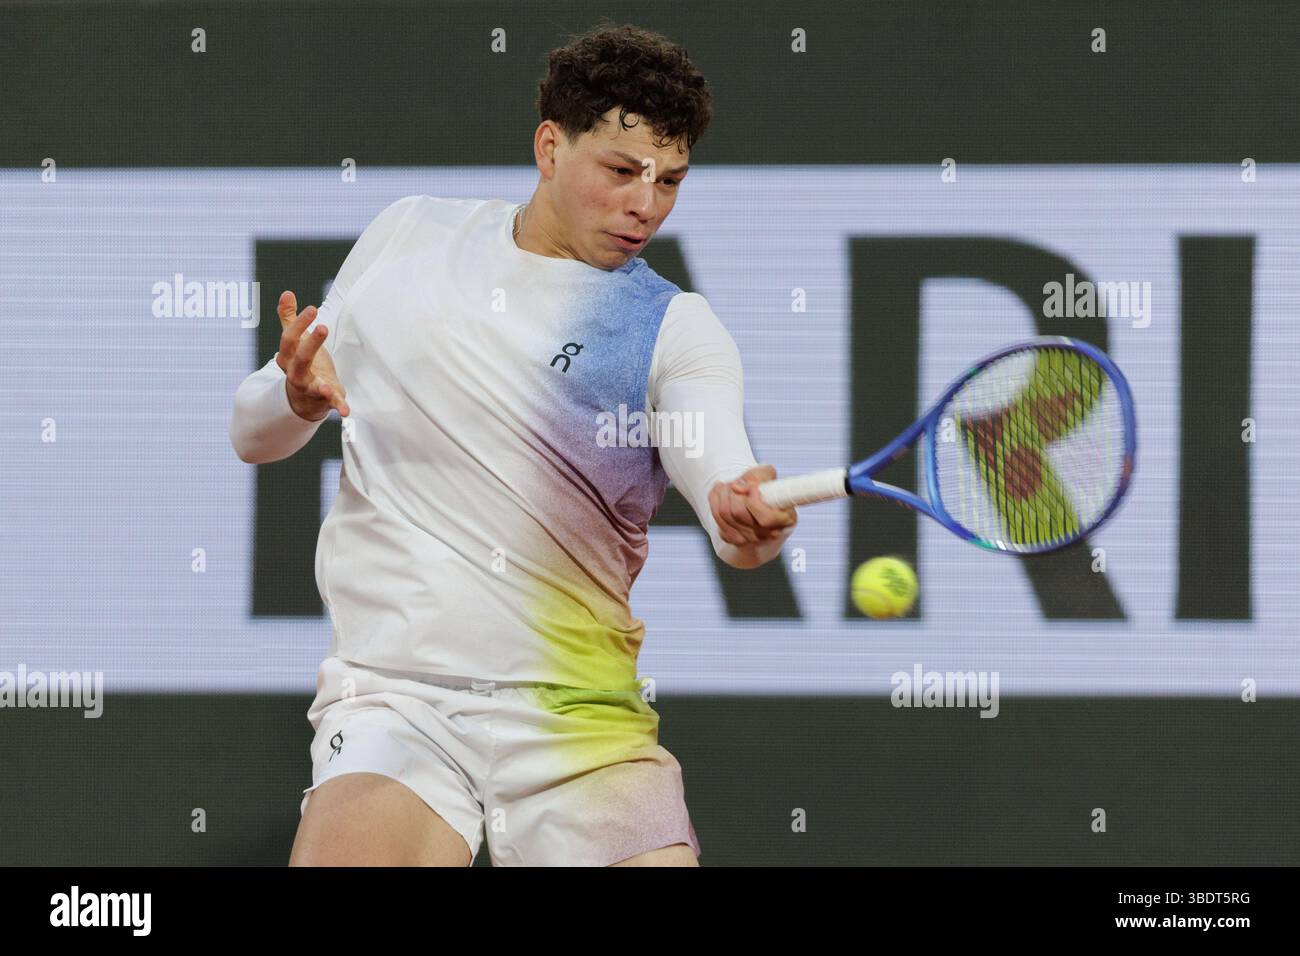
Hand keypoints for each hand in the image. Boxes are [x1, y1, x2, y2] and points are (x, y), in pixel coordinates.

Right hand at [276, 290, 349, 420]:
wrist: (302, 400)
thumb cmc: (301, 364)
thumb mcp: (295, 342)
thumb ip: (289, 319)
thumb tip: (286, 293)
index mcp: (288, 357)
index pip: (289, 339)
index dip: (299, 323)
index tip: (312, 308)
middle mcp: (295, 374)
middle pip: (300, 360)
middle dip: (310, 344)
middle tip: (323, 327)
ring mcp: (309, 388)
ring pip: (312, 387)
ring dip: (319, 387)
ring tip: (326, 387)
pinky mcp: (324, 400)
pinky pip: (330, 405)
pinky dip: (338, 407)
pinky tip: (345, 412)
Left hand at [708, 464, 796, 546]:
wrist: (754, 498)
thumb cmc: (765, 487)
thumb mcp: (766, 475)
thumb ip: (757, 477)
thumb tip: (737, 487)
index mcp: (785, 519)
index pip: (766, 518)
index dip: (754, 502)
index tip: (752, 488)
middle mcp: (769, 533)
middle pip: (739, 513)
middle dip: (734, 492)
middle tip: (736, 483)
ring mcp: (750, 539)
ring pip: (725, 514)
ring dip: (723, 494)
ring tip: (728, 485)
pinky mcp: (733, 538)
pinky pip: (716, 519)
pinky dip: (714, 501)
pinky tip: (721, 493)